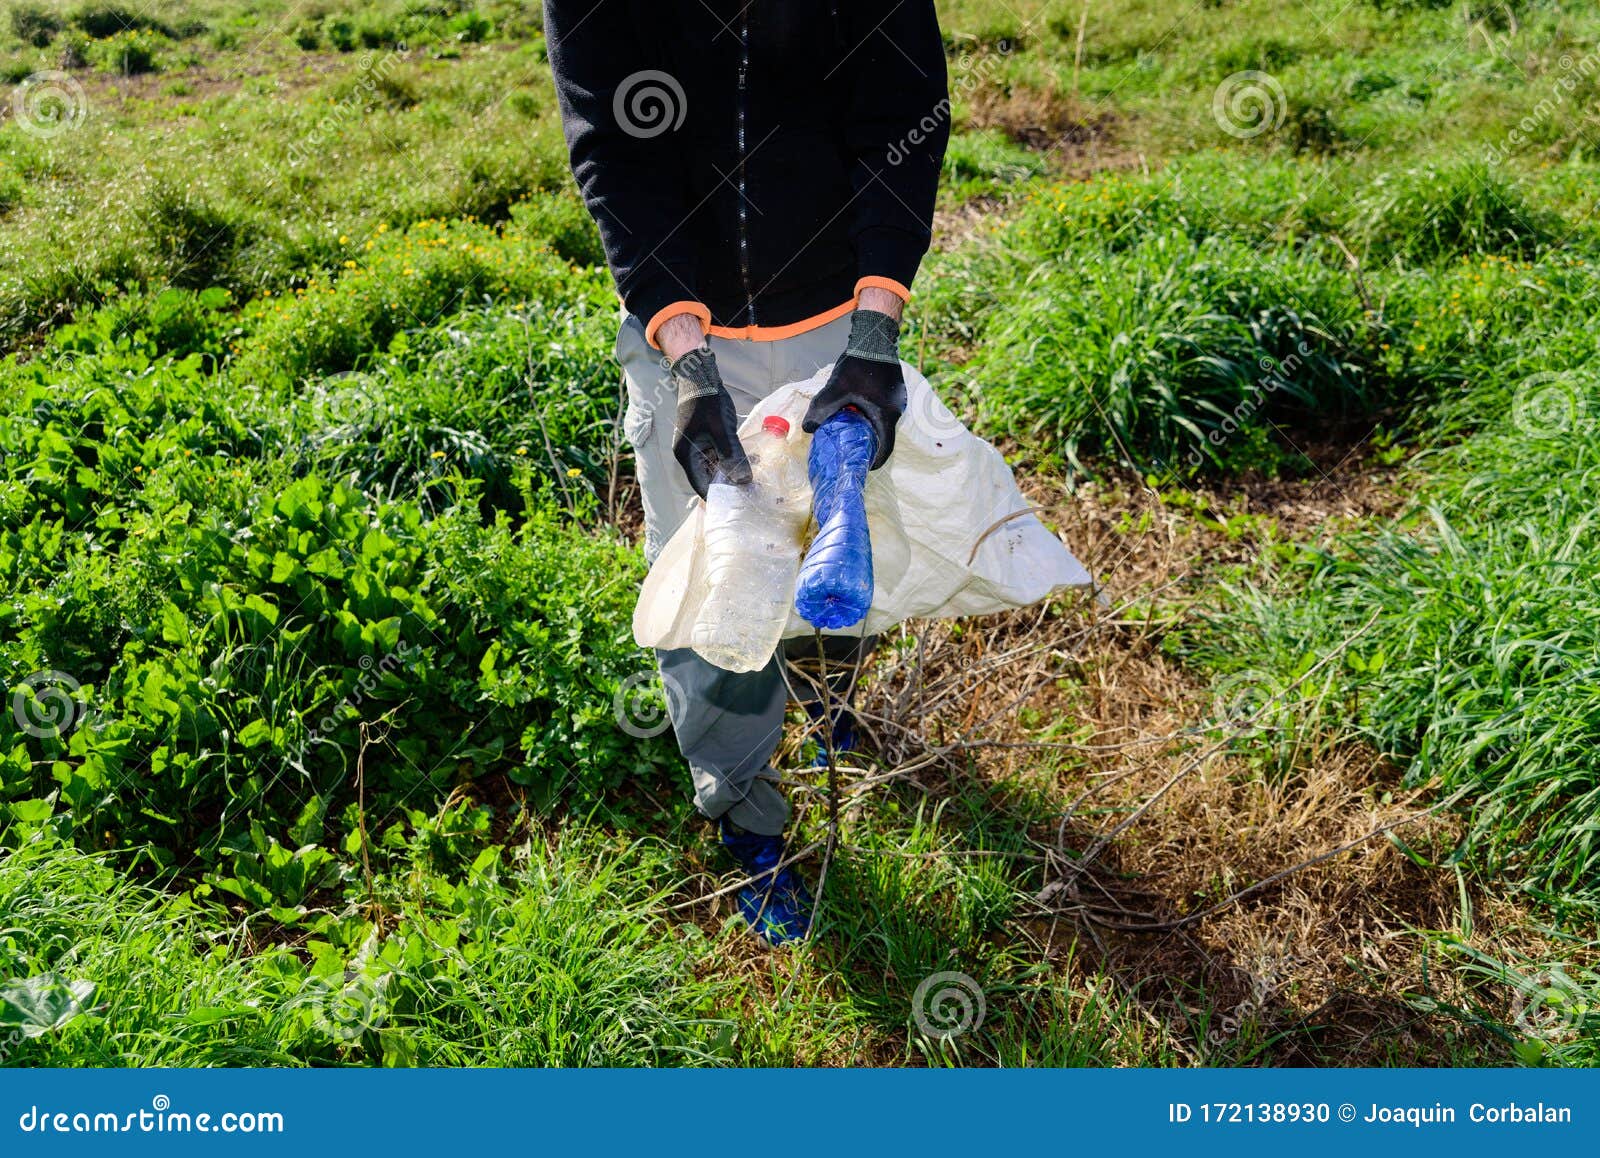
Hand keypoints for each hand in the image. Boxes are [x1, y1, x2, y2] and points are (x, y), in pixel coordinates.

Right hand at [668, 344, 750, 499]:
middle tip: (751, 492)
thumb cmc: (708, 402)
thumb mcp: (722, 431)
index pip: (701, 485)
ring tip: (755, 477)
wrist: (700, 376)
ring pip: (716, 466)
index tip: (736, 505)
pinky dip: (733, 458)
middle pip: (709, 477)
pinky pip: (720, 454)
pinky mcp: (706, 439)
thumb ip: (732, 456)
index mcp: (686, 455)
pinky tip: (751, 460)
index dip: (718, 496)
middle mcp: (689, 454)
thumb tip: (743, 481)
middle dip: (729, 484)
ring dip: (733, 470)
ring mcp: (697, 446)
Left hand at [802, 309, 904, 469]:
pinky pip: (884, 408)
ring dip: (870, 426)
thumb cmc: (859, 365)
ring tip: (852, 428)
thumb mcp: (835, 390)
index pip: (885, 448)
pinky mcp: (895, 389)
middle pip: (884, 435)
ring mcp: (899, 398)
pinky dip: (873, 413)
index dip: (875, 461)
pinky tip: (858, 407)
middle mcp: (898, 409)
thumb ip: (821, 410)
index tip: (864, 466)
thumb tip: (808, 428)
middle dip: (869, 443)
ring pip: (884, 421)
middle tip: (852, 447)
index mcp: (887, 415)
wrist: (875, 337)